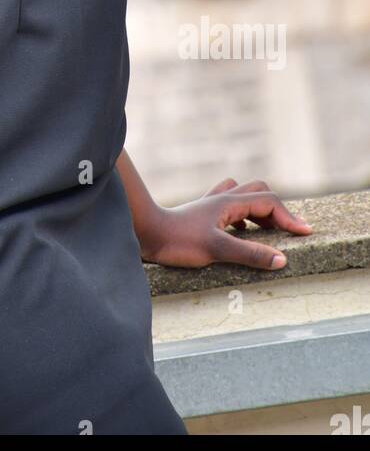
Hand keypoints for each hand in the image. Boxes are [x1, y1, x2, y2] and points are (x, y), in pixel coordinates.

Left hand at [139, 177, 312, 270]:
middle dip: (277, 209)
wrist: (145, 233)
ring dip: (260, 210)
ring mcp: (211, 205)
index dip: (289, 217)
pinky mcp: (202, 215)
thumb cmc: (178, 241)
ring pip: (244, 197)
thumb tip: (281, 259)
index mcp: (229, 203)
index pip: (269, 202)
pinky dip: (243, 216)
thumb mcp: (217, 249)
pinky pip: (229, 206)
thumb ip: (250, 253)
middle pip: (259, 192)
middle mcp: (222, 199)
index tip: (305, 234)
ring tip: (270, 232)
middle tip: (288, 231)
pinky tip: (241, 233)